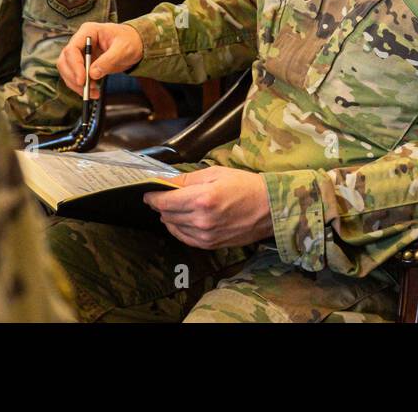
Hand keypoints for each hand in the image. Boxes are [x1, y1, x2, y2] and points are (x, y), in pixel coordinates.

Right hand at [57, 22, 143, 93]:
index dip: (75, 65)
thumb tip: (93, 74)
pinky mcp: (83, 64)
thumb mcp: (123, 49)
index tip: (82, 80)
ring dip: (76, 84)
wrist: (136, 45)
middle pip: (65, 60)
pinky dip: (81, 87)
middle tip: (86, 89)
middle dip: (73, 77)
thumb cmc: (130, 41)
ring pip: (67, 70)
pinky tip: (93, 92)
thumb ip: (108, 60)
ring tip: (92, 93)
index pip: (72, 48)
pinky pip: (75, 77)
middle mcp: (81, 41)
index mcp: (88, 31)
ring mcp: (81, 53)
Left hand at [145, 167, 273, 248]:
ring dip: (170, 217)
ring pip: (173, 227)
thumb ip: (187, 179)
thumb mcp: (216, 173)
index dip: (152, 197)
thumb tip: (166, 183)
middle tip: (165, 196)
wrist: (269, 208)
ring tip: (175, 207)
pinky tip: (183, 220)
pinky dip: (179, 228)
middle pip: (167, 215)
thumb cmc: (245, 185)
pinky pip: (185, 238)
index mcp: (202, 199)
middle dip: (162, 205)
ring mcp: (205, 235)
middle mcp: (201, 220)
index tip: (148, 193)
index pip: (164, 201)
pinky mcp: (210, 244)